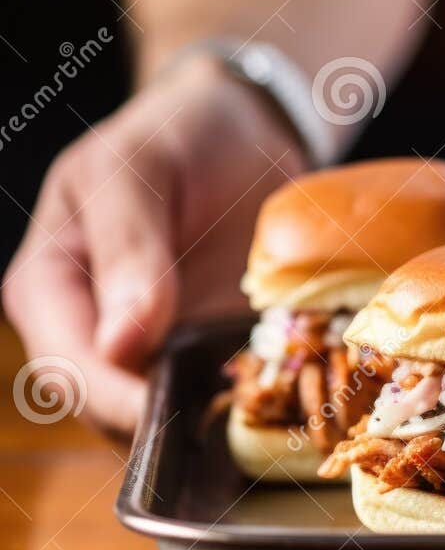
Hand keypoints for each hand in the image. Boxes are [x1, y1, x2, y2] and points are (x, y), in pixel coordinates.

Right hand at [2, 60, 306, 432]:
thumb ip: (129, 250)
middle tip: (246, 421)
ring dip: (219, 421)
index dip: (122, 403)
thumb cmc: (176, 134)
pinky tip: (291, 396)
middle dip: (176, 423)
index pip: (71, 372)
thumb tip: (121, 344)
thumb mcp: (138, 170)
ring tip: (274, 414)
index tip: (181, 411)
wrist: (242, 126)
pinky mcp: (207, 352)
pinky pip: (222, 395)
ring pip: (173, 415)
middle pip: (117, 412)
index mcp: (48, 290)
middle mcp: (91, 333)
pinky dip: (252, 401)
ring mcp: (153, 350)